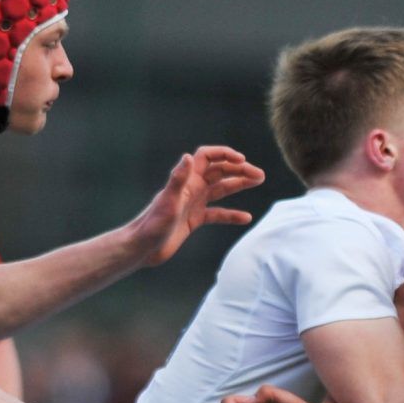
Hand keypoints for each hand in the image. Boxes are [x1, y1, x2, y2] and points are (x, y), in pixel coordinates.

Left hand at [129, 147, 266, 265]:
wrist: (143, 247)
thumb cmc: (153, 225)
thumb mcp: (168, 202)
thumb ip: (178, 179)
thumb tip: (188, 156)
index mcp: (186, 181)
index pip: (207, 157)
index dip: (225, 155)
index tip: (242, 161)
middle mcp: (191, 188)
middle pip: (219, 171)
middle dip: (239, 170)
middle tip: (260, 175)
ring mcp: (194, 203)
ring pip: (221, 189)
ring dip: (239, 184)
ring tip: (258, 181)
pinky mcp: (194, 219)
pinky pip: (217, 213)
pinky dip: (232, 214)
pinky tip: (246, 218)